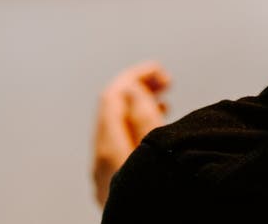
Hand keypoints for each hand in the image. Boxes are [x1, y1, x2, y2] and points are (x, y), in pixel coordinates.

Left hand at [93, 61, 169, 206]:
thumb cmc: (159, 196)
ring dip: (139, 104)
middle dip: (138, 87)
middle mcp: (101, 162)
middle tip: (166, 80)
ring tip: (165, 98)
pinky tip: (155, 124)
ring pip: (117, 126)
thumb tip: (132, 90)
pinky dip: (137, 124)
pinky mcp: (116, 184)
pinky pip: (121, 142)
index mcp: (108, 149)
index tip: (163, 73)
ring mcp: (106, 175)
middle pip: (112, 109)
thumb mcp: (156, 149)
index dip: (136, 76)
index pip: (112, 96)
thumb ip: (143, 116)